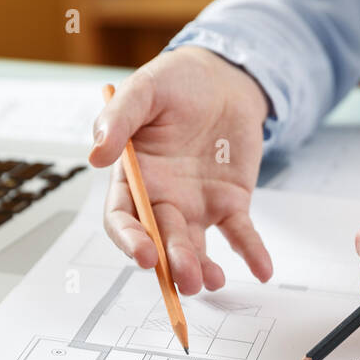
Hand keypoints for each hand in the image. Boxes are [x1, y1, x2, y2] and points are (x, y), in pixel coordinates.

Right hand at [88, 47, 272, 294]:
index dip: (130, 240)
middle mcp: (162, 199)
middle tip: (186, 278)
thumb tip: (96, 154)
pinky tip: (263, 270)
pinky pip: (240, 233)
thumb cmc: (177, 82)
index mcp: (134, 177)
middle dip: (173, 262)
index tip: (145, 255)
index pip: (122, 218)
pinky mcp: (230, 203)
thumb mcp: (144, 89)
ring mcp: (196, 206)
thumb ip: (119, 119)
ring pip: (196, 246)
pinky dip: (251, 252)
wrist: (223, 77)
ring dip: (203, 268)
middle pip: (162, 240)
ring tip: (214, 281)